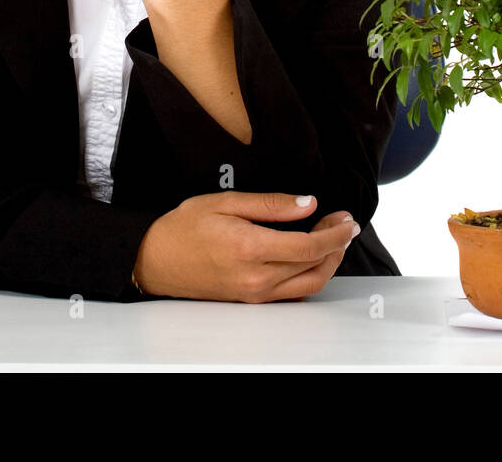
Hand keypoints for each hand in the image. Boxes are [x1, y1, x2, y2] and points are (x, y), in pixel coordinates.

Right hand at [132, 192, 360, 302]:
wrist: (154, 260)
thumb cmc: (183, 228)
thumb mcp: (224, 202)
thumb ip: (269, 204)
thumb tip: (308, 204)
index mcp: (250, 248)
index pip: (309, 245)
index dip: (335, 232)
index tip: (347, 219)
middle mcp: (257, 276)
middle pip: (316, 267)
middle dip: (337, 245)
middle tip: (343, 223)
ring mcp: (255, 292)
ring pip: (309, 284)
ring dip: (329, 263)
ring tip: (333, 239)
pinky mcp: (251, 299)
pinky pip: (293, 294)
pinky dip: (311, 277)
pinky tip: (311, 258)